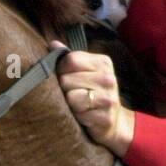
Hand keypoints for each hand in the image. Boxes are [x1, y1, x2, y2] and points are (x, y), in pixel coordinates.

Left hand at [49, 40, 135, 154]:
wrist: (113, 121)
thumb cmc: (94, 93)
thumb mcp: (85, 72)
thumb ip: (69, 59)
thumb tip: (52, 44)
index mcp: (104, 63)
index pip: (70, 60)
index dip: (62, 69)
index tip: (67, 77)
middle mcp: (108, 79)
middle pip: (67, 79)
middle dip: (65, 89)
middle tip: (75, 94)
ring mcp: (108, 99)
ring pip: (71, 97)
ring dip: (70, 104)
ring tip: (79, 105)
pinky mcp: (105, 118)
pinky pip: (78, 114)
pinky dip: (77, 116)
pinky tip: (85, 115)